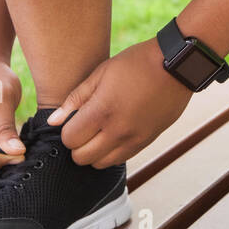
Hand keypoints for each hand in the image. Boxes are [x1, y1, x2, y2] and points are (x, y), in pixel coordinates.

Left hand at [46, 37, 193, 167]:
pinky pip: (121, 160)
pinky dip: (112, 152)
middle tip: (84, 127)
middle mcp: (117, 130)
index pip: (70, 140)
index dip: (67, 131)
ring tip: (99, 130)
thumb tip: (53, 122)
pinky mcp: (147, 142)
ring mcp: (134, 139)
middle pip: (82, 158)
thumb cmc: (135, 63)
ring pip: (101, 164)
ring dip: (94, 152)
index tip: (74, 119)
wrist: (175, 65)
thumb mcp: (101, 72)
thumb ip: (75, 99)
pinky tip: (114, 133)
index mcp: (102, 110)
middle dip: (77, 144)